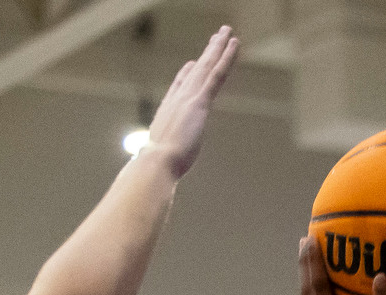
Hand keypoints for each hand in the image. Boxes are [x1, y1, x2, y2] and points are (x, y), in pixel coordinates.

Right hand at [137, 27, 240, 176]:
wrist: (156, 164)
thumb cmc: (156, 168)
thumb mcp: (161, 160)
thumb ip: (161, 159)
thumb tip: (152, 172)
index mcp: (169, 113)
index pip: (179, 88)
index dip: (186, 75)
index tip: (191, 64)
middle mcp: (178, 100)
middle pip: (195, 72)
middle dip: (206, 54)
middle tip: (215, 38)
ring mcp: (189, 97)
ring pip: (207, 66)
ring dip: (217, 47)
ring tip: (227, 32)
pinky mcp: (200, 100)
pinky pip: (216, 73)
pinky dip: (225, 57)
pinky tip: (233, 43)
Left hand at [298, 236, 385, 294]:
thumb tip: (379, 276)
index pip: (319, 289)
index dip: (313, 264)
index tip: (311, 241)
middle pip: (308, 293)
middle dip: (305, 266)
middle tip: (306, 241)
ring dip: (310, 277)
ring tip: (312, 257)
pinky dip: (321, 290)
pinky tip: (330, 281)